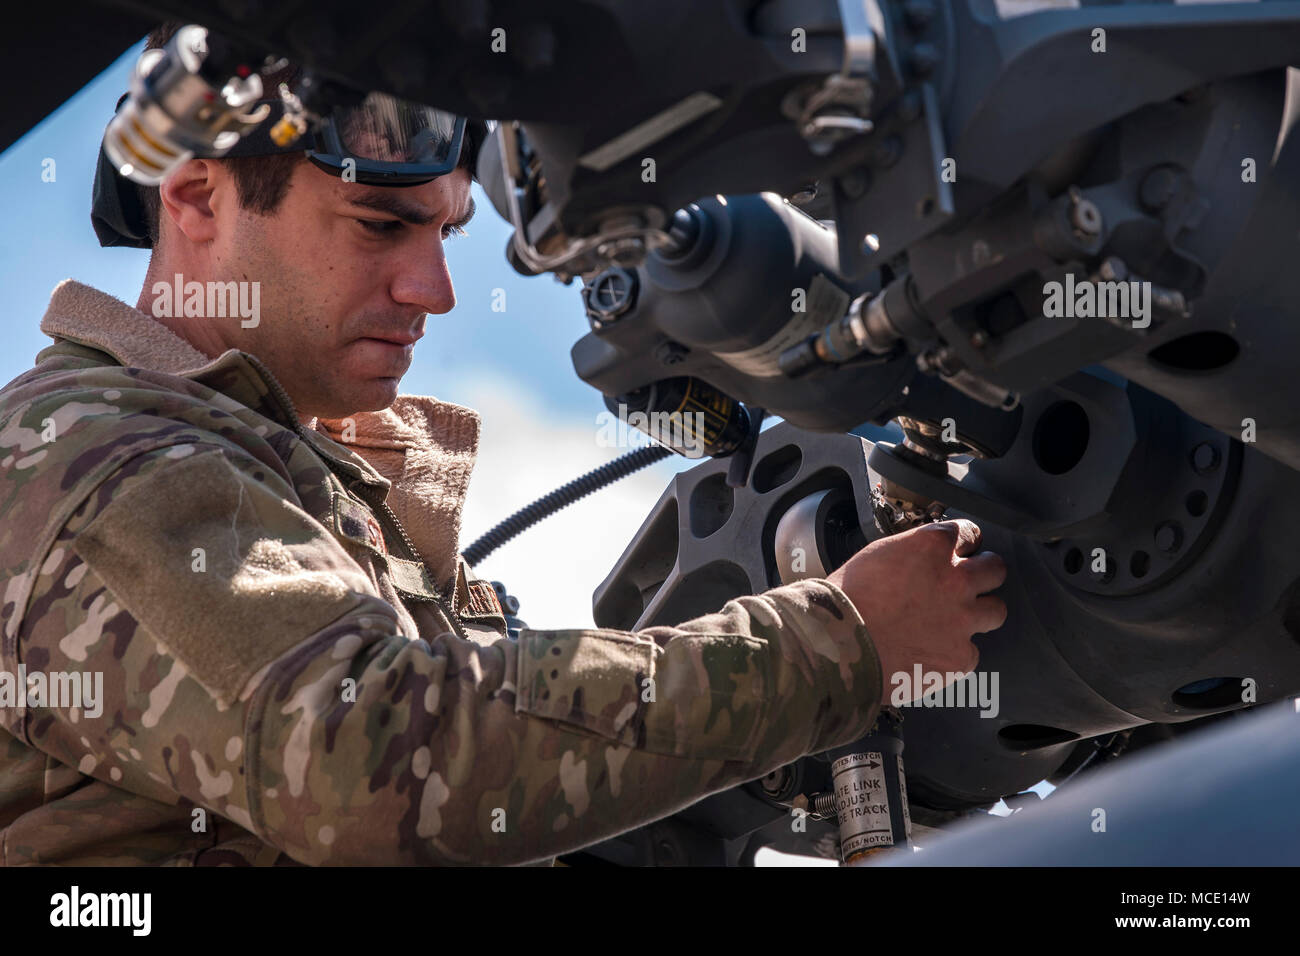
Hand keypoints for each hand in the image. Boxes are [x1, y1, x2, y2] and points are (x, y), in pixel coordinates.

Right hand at [826, 519, 1006, 689]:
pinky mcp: (960, 656)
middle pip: (995, 569)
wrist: (838, 646)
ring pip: (996, 611)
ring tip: (955, 622)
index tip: (957, 554)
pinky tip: (932, 653)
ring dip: (979, 613)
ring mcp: (963, 619)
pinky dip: (954, 653)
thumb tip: (921, 560)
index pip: (970, 533)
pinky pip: (970, 653)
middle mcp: (956, 579)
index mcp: (932, 546)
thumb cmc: (846, 601)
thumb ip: (911, 554)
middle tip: (965, 585)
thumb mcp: (876, 556)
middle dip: (983, 574)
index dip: (963, 545)